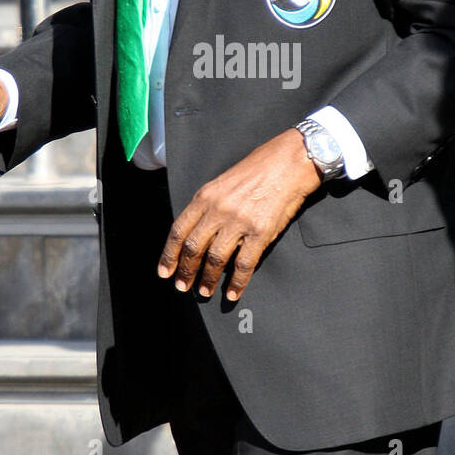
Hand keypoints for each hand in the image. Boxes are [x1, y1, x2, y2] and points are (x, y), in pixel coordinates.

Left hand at [158, 128, 322, 302]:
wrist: (289, 161)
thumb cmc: (258, 170)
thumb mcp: (223, 182)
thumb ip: (208, 206)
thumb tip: (197, 233)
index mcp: (205, 196)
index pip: (179, 230)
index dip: (169, 255)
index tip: (164, 271)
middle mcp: (218, 210)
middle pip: (193, 248)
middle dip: (185, 271)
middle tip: (183, 287)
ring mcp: (239, 222)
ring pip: (215, 259)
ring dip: (207, 279)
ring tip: (204, 292)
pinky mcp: (261, 232)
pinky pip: (244, 264)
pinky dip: (237, 282)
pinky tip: (232, 292)